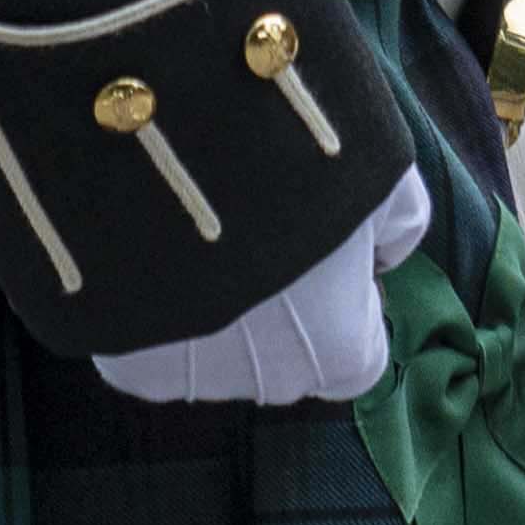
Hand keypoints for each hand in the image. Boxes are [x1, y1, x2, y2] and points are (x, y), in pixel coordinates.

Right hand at [86, 167, 426, 408]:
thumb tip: (383, 254)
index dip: (350, 309)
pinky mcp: (127, 363)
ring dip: (220, 314)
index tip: (330, 258)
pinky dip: (159, 312)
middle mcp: (269, 382)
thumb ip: (398, 225)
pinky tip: (161, 252)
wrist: (174, 142)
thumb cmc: (303, 157)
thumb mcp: (382, 173)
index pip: (358, 360)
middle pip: (288, 363)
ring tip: (207, 236)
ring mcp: (192, 377)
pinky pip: (155, 347)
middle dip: (285, 316)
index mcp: (340, 350)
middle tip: (265, 236)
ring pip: (219, 357)